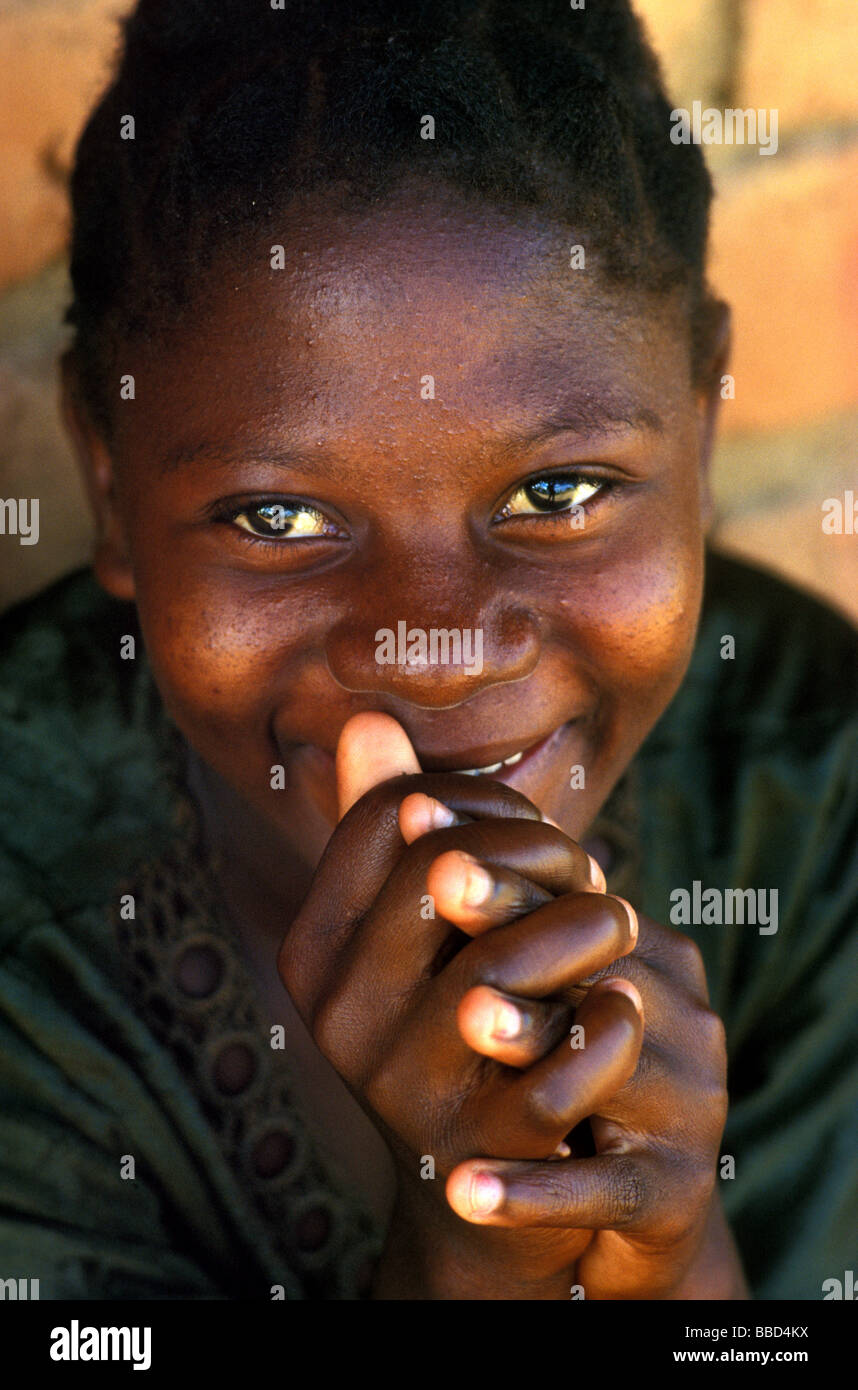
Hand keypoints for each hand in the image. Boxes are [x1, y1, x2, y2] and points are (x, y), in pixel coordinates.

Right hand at [278, 713, 650, 1296]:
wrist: (477, 1194)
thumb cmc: (450, 1027)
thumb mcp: (409, 936)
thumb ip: (390, 834)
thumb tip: (367, 720)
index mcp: (313, 952)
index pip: (390, 815)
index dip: (478, 800)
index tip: (528, 831)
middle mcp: (340, 1020)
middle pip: (446, 868)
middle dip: (541, 851)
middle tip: (594, 874)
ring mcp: (405, 1090)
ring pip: (506, 963)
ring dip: (588, 926)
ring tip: (620, 927)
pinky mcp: (483, 1148)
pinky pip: (563, 1064)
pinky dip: (609, 1020)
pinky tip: (621, 1005)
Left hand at [427, 839, 736, 1298]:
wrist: (625, 1202)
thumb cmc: (560, 1070)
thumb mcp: (533, 979)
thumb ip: (472, 883)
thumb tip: (386, 762)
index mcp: (645, 951)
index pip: (578, 884)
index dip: (504, 855)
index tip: (428, 828)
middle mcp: (680, 1012)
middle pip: (601, 950)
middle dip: (515, 919)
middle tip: (444, 888)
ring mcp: (688, 1102)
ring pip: (614, 1056)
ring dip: (533, 1034)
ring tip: (465, 1018)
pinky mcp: (673, 1190)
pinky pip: (604, 1187)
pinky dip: (532, 1191)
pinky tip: (463, 1189)